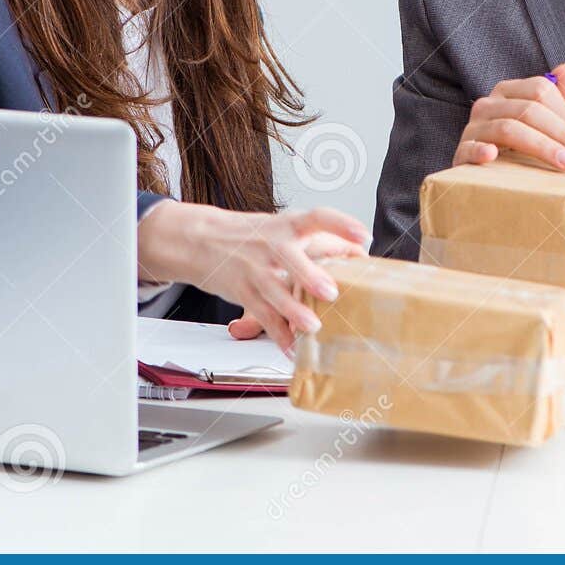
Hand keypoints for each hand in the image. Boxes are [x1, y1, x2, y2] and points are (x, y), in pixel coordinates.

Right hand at [137, 200, 369, 355]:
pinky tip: (292, 347)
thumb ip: (321, 239)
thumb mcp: (285, 228)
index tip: (363, 236)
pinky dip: (278, 334)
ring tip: (312, 327)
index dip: (341, 224)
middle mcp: (271, 244)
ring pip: (274, 291)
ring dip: (293, 311)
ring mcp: (255, 269)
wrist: (200, 238)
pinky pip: (262, 315)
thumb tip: (359, 251)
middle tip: (330, 291)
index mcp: (288, 225)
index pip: (317, 218)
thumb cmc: (253, 235)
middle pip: (289, 257)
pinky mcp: (243, 291)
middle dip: (309, 275)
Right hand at [452, 62, 564, 169]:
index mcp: (508, 92)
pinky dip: (480, 151)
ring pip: (508, 129)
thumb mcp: (540, 121)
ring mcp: (473, 128)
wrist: (484, 177)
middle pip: (529, 110)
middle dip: (562, 134)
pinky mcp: (461, 154)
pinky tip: (493, 156)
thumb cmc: (517, 146)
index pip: (540, 89)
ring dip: (541, 146)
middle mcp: (488, 105)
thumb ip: (556, 97)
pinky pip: (469, 149)